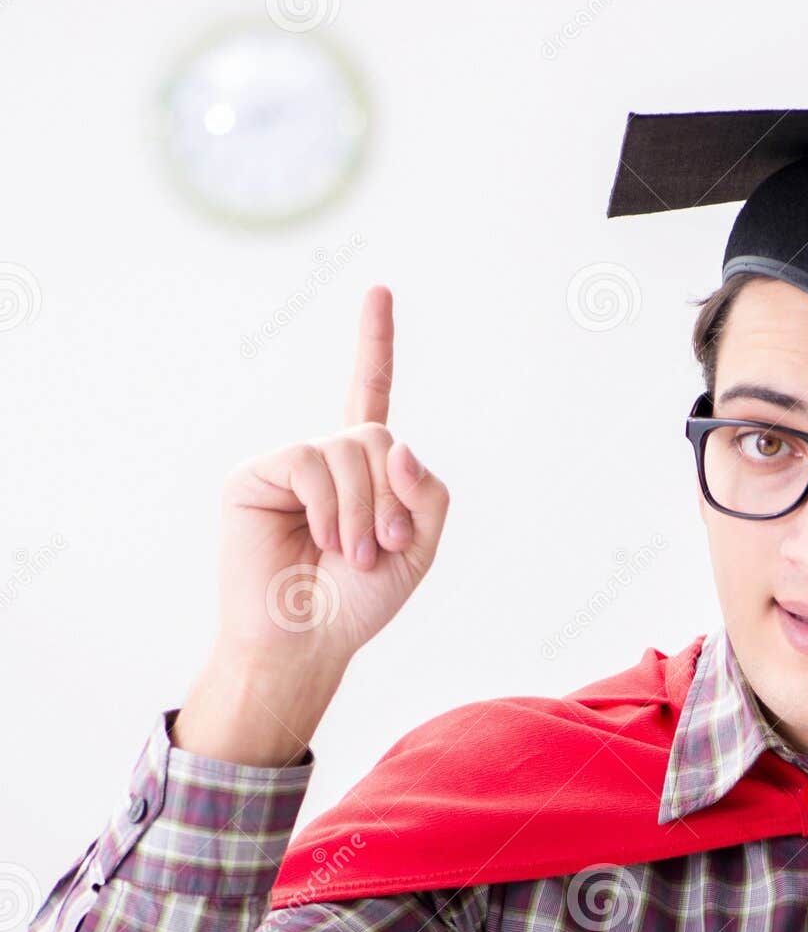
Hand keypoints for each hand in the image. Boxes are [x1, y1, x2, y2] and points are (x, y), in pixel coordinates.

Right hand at [214, 284, 449, 673]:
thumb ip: (429, 495)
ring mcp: (288, 464)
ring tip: (350, 554)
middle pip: (379, 438)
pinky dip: (331, 506)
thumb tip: (399, 444)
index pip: (371, 395)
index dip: (375, 345)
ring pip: (351, 449)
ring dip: (364, 511)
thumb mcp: (419, 549)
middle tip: (381, 546)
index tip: (378, 291)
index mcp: (364, 471)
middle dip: (392, 498)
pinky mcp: (255, 476)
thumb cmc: (358, 601)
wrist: (308, 640)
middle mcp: (325, 458)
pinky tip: (322, 540)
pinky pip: (311, 461)